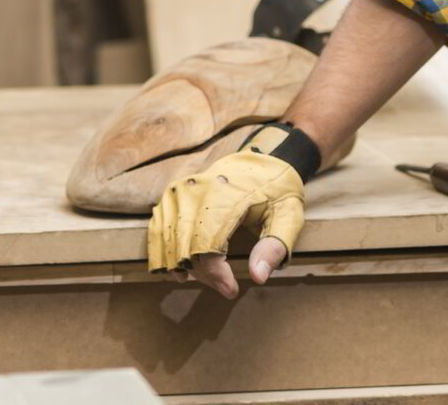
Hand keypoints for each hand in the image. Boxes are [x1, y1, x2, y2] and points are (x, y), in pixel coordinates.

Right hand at [147, 150, 305, 298]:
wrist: (264, 156)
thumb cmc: (278, 189)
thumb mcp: (289, 215)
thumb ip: (275, 245)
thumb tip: (258, 278)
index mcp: (225, 197)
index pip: (207, 248)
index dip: (216, 275)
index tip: (232, 290)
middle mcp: (196, 192)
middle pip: (185, 249)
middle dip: (205, 275)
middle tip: (226, 285)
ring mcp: (180, 192)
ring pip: (169, 243)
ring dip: (185, 268)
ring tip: (210, 276)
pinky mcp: (172, 194)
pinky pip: (158, 231)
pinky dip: (166, 254)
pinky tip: (182, 268)